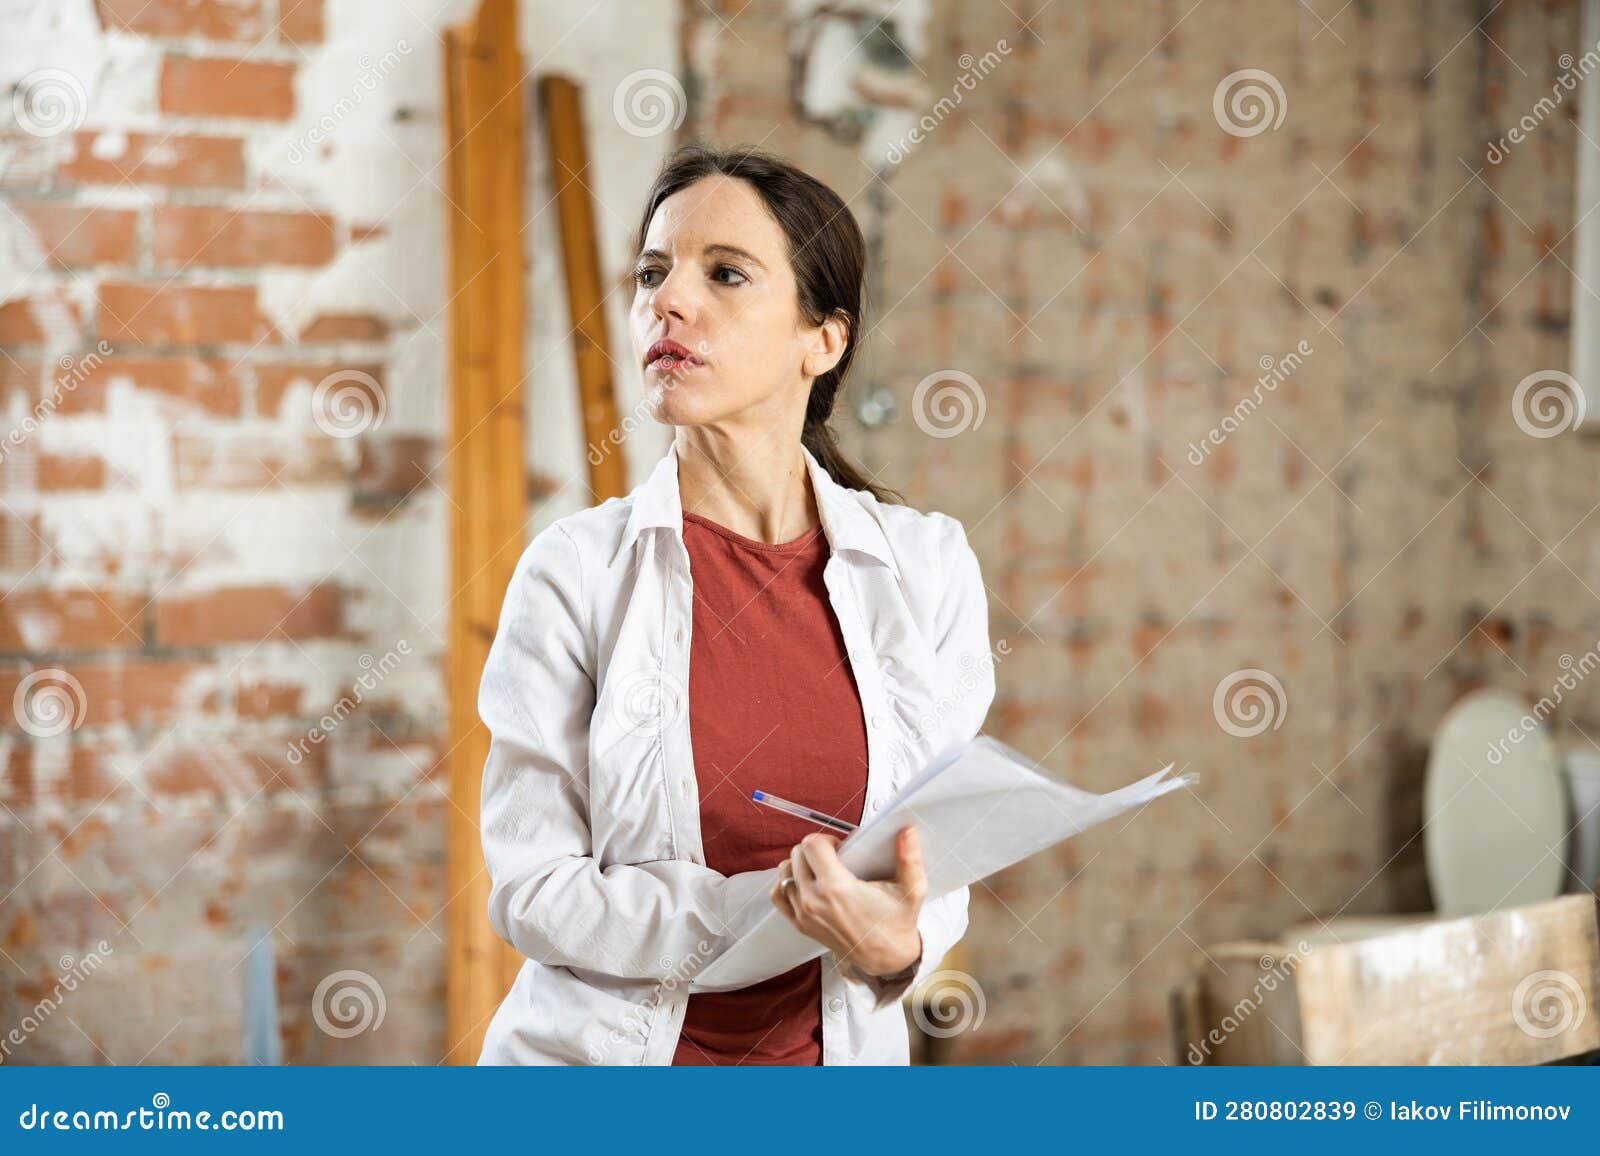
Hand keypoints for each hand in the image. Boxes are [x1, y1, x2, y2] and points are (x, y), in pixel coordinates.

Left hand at [770, 824, 926, 977]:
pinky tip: (804, 881)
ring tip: (820, 869)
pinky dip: (786, 883)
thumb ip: (909, 857)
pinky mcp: (800, 924)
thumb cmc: (897, 922)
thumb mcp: (911, 889)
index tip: (840, 847)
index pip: (811, 845)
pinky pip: (778, 894)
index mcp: (837, 888)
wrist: (887, 958)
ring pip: (784, 872)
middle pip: (797, 855)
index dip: (826, 839)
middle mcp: (814, 901)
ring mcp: (804, 914)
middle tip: (834, 857)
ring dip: (800, 864)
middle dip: (814, 850)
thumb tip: (907, 830)